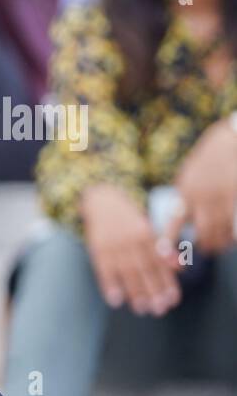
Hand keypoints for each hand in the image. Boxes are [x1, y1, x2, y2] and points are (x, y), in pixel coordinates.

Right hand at [80, 183, 180, 315]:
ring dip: (134, 292)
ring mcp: (114, 246)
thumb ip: (163, 249)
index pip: (159, 263)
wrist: (103, 201)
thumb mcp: (148, 230)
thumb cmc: (129, 220)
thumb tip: (180, 268)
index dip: (167, 282)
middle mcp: (132, 241)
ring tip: (141, 309)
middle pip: (144, 270)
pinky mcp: (97, 250)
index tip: (172, 300)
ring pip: (126, 272)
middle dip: (153, 291)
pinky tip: (115, 300)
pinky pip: (104, 271)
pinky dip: (109, 286)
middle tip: (159, 310)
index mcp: (147, 235)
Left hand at [165, 118, 236, 255]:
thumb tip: (178, 222)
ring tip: (220, 245)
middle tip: (205, 250)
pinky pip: (236, 223)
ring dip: (221, 242)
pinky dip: (234, 234)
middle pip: (202, 232)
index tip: (166, 255)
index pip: (174, 223)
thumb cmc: (207, 160)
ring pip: (222, 230)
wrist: (230, 140)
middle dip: (204, 246)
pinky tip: (233, 237)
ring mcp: (224, 197)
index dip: (170, 242)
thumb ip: (184, 198)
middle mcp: (204, 197)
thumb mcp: (188, 177)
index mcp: (186, 193)